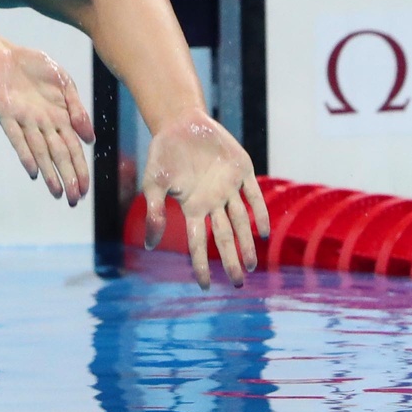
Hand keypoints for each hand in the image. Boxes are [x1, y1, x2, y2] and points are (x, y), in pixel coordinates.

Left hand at [0, 42, 95, 205]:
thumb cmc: (35, 69)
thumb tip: (91, 139)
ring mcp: (23, 120)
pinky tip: (33, 170)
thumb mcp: (64, 82)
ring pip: (39, 152)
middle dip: (67, 178)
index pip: (72, 149)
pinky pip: (16, 137)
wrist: (3, 54)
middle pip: (58, 155)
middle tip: (73, 201)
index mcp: (59, 118)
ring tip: (56, 192)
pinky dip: (25, 154)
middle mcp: (42, 124)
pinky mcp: (5, 114)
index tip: (85, 189)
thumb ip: (77, 108)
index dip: (79, 169)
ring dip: (48, 172)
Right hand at [142, 108, 270, 289]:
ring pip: (241, 222)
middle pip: (224, 238)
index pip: (198, 243)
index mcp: (192, 207)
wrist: (180, 124)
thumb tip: (149, 245)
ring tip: (252, 266)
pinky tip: (262, 232)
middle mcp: (212, 202)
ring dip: (246, 244)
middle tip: (239, 284)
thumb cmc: (163, 154)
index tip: (206, 287)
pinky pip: (253, 196)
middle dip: (231, 261)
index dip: (201, 265)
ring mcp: (228, 188)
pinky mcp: (242, 171)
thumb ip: (153, 213)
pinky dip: (259, 213)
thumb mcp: (153, 184)